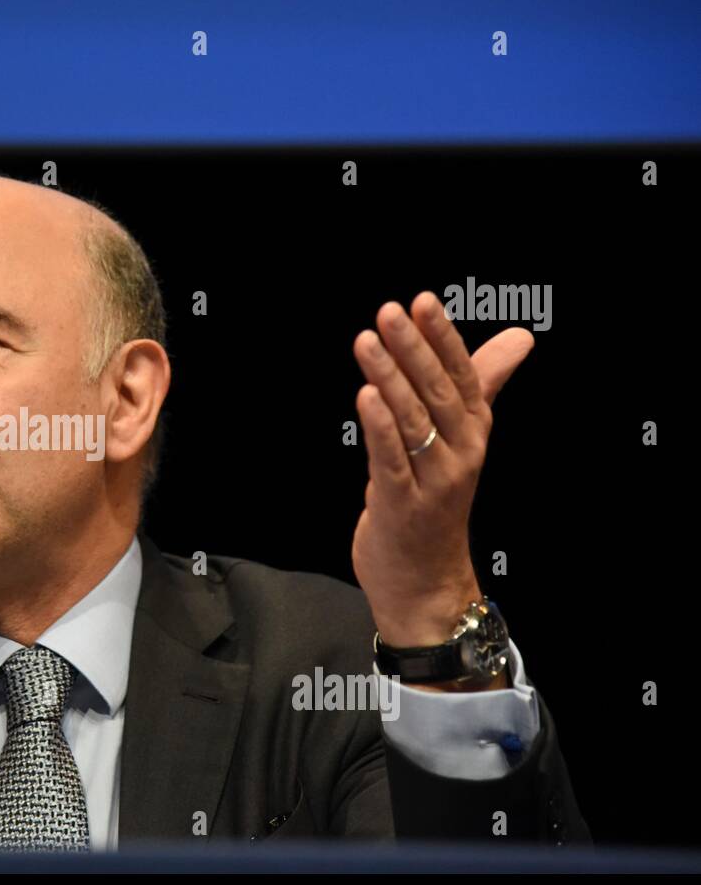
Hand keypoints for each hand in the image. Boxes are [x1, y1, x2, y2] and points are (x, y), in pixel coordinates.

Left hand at [350, 291, 533, 648]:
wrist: (426, 581)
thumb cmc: (435, 503)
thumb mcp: (461, 439)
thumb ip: (483, 383)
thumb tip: (519, 338)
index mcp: (472, 432)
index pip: (462, 376)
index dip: (443, 338)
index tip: (422, 303)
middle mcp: (458, 453)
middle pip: (437, 393)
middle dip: (414, 350)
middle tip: (391, 312)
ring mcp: (432, 480)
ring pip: (412, 421)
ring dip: (389, 378)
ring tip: (368, 342)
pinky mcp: (402, 506)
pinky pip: (391, 461)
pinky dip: (379, 428)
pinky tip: (365, 397)